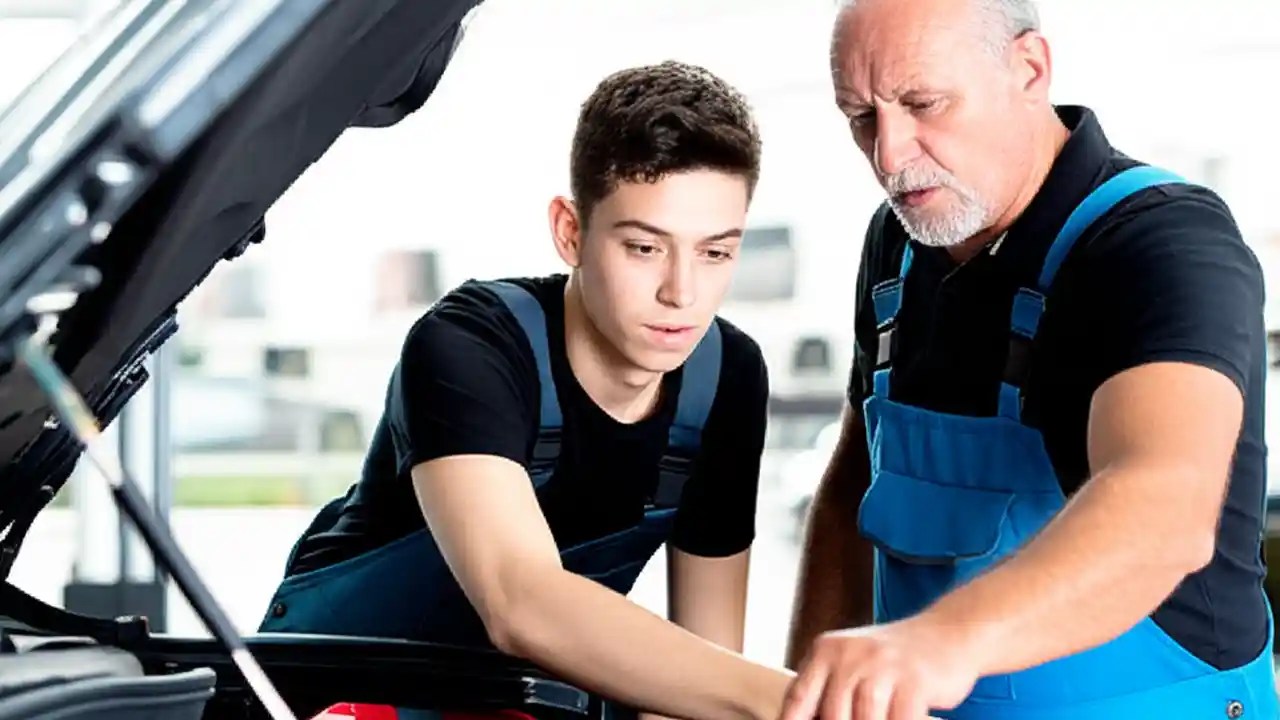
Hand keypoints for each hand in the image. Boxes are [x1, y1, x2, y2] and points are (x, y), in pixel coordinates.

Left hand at [779, 619, 979, 719]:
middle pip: (832, 717)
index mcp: (826, 651)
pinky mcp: (915, 680)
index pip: (797, 699)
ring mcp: (883, 667)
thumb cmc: (893, 658)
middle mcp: (850, 655)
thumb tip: (801, 719)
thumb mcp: (851, 661)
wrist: (947, 631)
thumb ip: (827, 689)